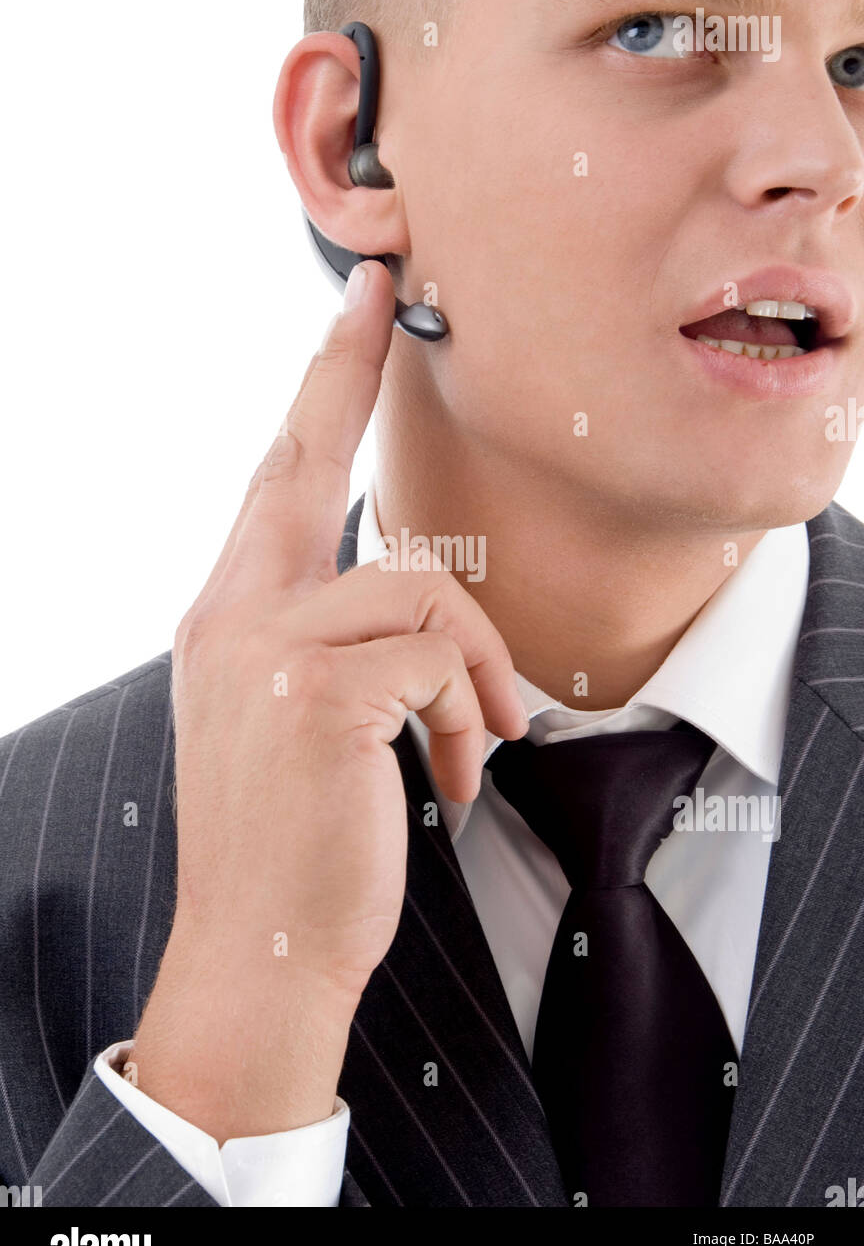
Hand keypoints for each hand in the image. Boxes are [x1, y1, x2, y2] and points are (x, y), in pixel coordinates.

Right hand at [126, 261, 526, 1138]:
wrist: (259, 954)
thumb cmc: (294, 842)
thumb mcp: (300, 722)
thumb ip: (334, 642)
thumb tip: (414, 594)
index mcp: (230, 619)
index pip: (278, 483)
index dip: (318, 391)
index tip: (354, 311)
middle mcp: (232, 615)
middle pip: (303, 463)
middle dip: (342, 370)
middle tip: (380, 292)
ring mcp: (267, 649)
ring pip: (422, 589)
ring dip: (476, 670)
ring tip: (477, 744)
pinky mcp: (319, 692)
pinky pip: (440, 654)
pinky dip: (467, 715)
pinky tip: (452, 781)